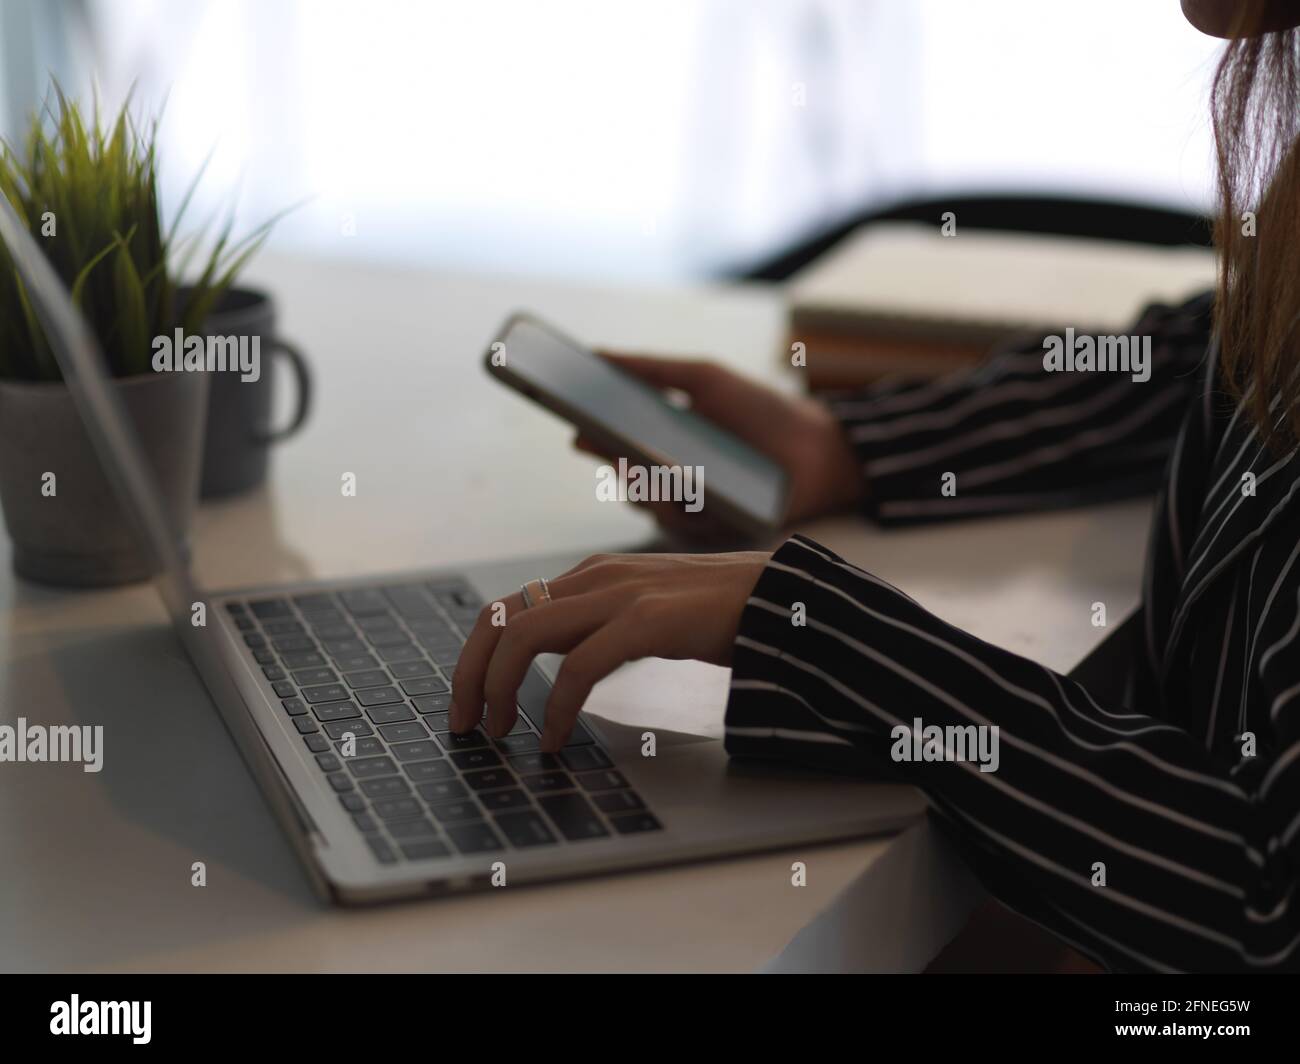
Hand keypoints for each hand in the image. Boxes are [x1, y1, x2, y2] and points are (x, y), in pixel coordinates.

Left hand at [449, 550, 770, 749]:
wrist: (784, 596)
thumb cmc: (717, 615)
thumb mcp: (644, 612)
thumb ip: (602, 627)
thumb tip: (560, 665)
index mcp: (590, 576)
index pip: (507, 609)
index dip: (474, 657)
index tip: (469, 703)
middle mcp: (595, 578)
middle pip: (499, 618)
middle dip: (469, 675)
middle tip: (466, 724)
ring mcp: (620, 594)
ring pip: (523, 636)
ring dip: (497, 689)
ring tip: (499, 733)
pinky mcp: (647, 620)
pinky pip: (578, 667)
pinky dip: (554, 707)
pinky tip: (552, 738)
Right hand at [576, 353, 863, 539]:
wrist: (819, 448)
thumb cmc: (760, 410)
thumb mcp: (704, 379)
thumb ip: (651, 368)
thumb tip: (597, 353)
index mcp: (659, 437)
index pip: (610, 436)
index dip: (588, 430)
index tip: (570, 416)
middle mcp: (666, 474)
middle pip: (620, 471)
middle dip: (607, 456)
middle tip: (597, 440)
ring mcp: (686, 504)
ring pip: (645, 501)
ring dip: (642, 483)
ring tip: (642, 462)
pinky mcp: (710, 528)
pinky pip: (680, 523)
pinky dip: (678, 505)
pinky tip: (683, 486)